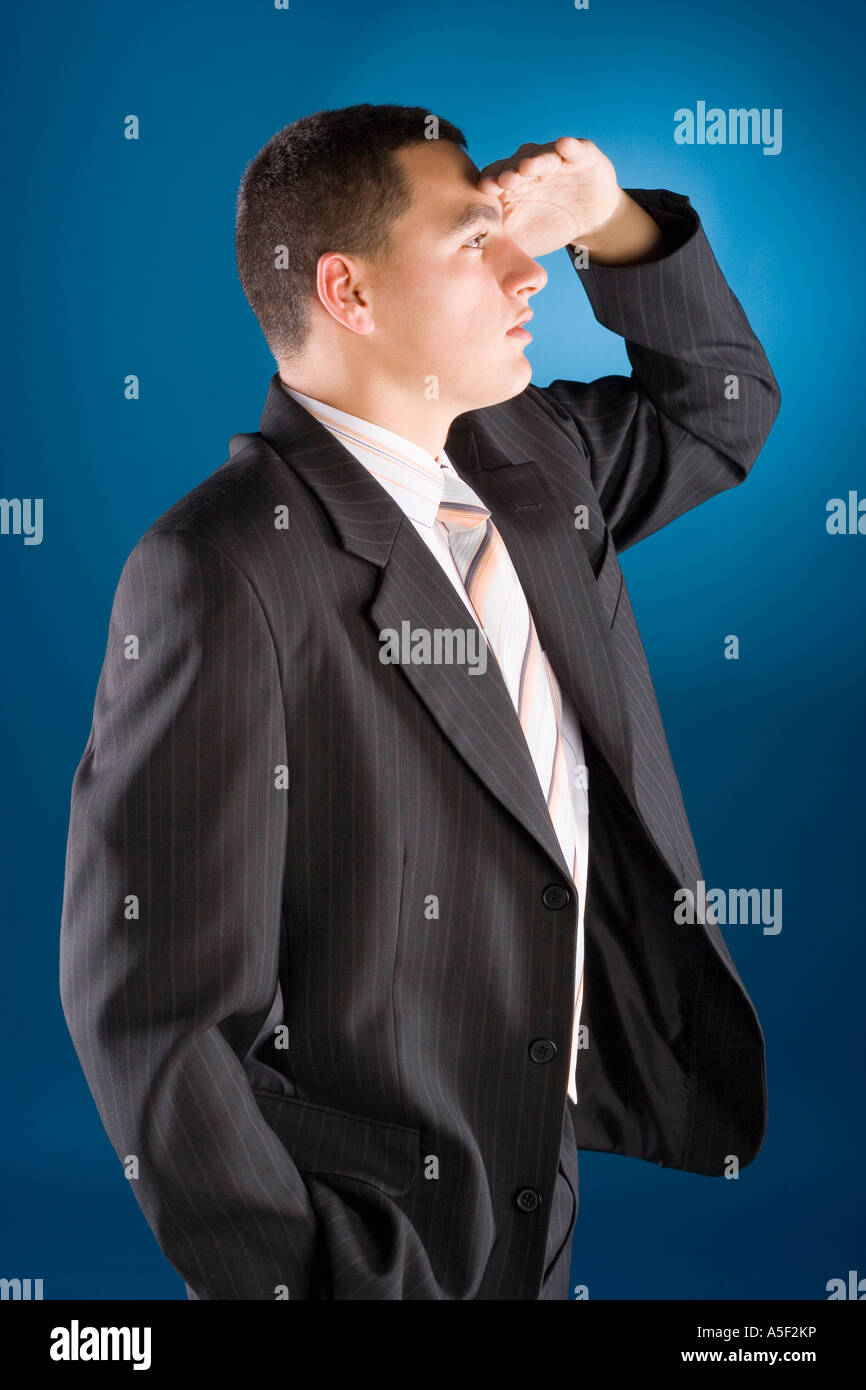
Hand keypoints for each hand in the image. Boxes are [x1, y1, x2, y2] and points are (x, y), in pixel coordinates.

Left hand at [476, 136, 622, 257]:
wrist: (588, 219)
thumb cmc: (548, 228)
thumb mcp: (523, 242)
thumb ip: (502, 253)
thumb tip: (480, 279)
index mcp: (511, 186)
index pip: (495, 179)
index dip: (490, 182)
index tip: (484, 190)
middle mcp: (529, 168)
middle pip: (515, 164)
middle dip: (509, 171)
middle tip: (504, 181)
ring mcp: (554, 160)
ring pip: (542, 155)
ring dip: (535, 160)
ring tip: (528, 168)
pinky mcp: (581, 156)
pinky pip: (574, 149)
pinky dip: (569, 147)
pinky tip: (564, 146)